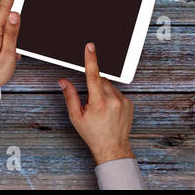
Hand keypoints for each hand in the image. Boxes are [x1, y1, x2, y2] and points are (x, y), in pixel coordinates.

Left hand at [0, 0, 19, 101]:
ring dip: (6, 38)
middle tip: (14, 44)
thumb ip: (12, 32)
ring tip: (8, 55)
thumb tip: (14, 14)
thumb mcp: (8, 53)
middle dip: (12, 27)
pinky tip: (2, 55)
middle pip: (1, 19)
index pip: (3, 7)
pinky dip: (0, 42)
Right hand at [59, 44, 134, 163]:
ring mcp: (123, 101)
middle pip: (101, 80)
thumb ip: (70, 96)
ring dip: (104, 91)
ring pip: (110, 86)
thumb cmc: (93, 133)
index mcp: (98, 103)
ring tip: (102, 108)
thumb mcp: (76, 117)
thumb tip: (63, 82)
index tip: (90, 47)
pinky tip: (110, 109)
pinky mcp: (130, 103)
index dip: (91, 59)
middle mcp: (113, 100)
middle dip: (95, 86)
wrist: (112, 147)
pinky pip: (118, 92)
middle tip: (92, 101)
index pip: (93, 75)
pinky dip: (112, 97)